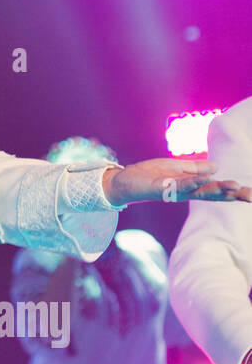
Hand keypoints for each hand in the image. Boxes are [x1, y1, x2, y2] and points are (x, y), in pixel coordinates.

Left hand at [102, 158, 251, 206]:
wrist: (124, 181)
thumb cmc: (150, 175)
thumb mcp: (176, 168)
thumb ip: (195, 168)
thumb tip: (218, 167)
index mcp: (191, 186)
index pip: (216, 190)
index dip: (233, 192)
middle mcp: (185, 192)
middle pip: (213, 194)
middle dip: (232, 195)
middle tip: (251, 196)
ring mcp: (174, 191)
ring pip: (199, 191)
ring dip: (217, 188)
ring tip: (235, 186)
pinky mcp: (161, 188)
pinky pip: (178, 185)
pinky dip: (192, 182)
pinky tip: (205, 178)